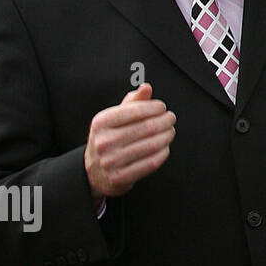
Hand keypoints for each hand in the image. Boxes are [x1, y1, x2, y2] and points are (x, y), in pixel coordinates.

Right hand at [83, 84, 174, 201]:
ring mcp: (111, 162)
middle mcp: (104, 142)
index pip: (136, 110)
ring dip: (167, 136)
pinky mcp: (120, 178)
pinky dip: (163, 153)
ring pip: (151, 145)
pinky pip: (151, 163)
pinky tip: (165, 147)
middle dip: (165, 121)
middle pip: (147, 127)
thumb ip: (132, 101)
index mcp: (101, 122)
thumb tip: (146, 87)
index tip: (162, 108)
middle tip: (171, 118)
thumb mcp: (114, 118)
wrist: (94, 172)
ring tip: (170, 131)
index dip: (155, 107)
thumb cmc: (109, 138)